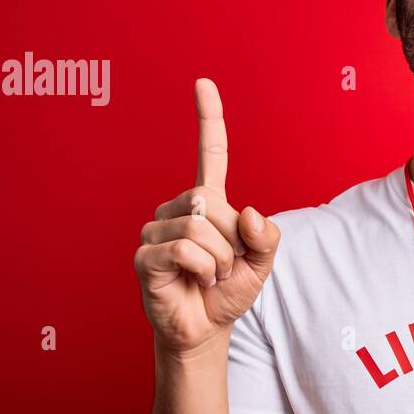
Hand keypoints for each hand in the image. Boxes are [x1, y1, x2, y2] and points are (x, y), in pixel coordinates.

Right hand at [134, 78, 281, 355]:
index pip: (210, 154)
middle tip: (225, 265)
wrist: (205, 330)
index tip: (203, 83)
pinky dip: (203, 269)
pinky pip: (185, 250)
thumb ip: (268, 238)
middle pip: (212, 201)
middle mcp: (178, 209)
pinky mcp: (145, 255)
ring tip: (211, 277)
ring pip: (200, 228)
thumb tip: (249, 212)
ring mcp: (157, 230)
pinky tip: (196, 282)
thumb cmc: (229, 292)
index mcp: (209, 203)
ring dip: (219, 260)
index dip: (209, 119)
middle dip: (232, 239)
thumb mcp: (263, 264)